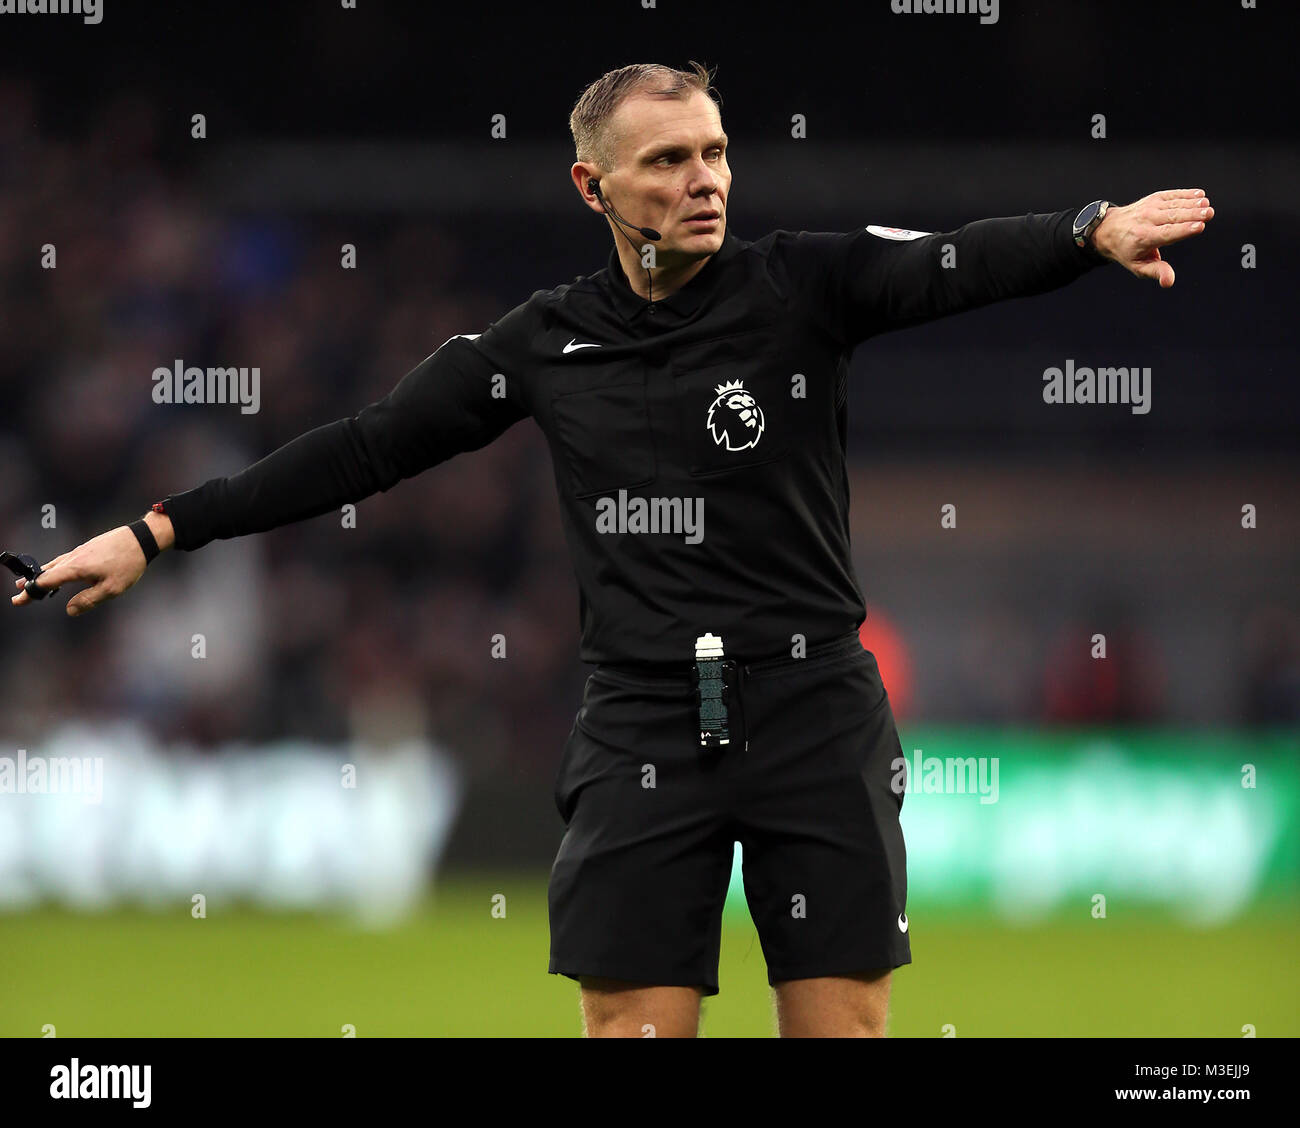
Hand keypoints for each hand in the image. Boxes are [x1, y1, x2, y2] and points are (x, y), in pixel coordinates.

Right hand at [10, 525, 150, 616]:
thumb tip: (69, 610)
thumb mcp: (112, 588)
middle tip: (17, 596)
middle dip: (31, 585)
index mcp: (76, 568)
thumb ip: (89, 600)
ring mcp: (79, 551)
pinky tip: (56, 572)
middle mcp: (73, 557)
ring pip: (55, 565)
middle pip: (46, 572)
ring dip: (41, 575)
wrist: (141, 537)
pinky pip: (64, 560)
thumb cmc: (129, 563)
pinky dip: (54, 568)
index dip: (32, 592)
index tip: (19, 600)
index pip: (46, 581)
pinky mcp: (87, 548)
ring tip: (29, 584)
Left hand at [1091, 188, 1213, 287]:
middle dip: (1192, 215)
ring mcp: (1150, 207)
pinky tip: (1199, 195)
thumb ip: (1156, 272)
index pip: (1166, 233)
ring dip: (1192, 203)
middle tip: (1209, 213)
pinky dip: (1185, 194)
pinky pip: (1171, 195)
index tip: (1200, 226)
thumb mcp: (1138, 266)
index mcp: (1143, 238)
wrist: (1109, 230)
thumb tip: (1169, 282)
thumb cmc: (1128, 251)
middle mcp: (1146, 220)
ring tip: (1206, 205)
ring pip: (1174, 204)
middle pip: (1173, 217)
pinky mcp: (1153, 198)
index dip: (1183, 230)